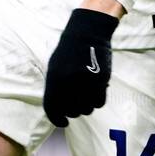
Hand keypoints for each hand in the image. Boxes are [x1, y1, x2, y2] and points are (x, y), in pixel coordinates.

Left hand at [43, 8, 118, 126]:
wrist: (87, 32)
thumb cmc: (68, 51)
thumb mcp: (54, 68)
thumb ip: (54, 88)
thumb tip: (57, 109)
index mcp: (54, 79)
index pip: (53, 109)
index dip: (57, 119)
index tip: (63, 123)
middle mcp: (70, 83)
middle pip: (71, 111)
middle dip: (72, 112)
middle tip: (74, 106)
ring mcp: (86, 82)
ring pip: (86, 109)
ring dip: (85, 107)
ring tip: (84, 97)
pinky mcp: (101, 81)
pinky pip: (99, 102)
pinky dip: (96, 101)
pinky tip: (94, 94)